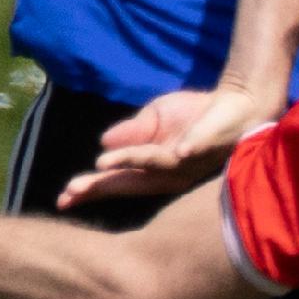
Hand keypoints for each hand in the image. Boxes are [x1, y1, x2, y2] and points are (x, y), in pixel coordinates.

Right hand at [59, 83, 273, 209]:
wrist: (233, 102)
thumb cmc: (194, 115)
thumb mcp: (154, 119)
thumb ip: (131, 133)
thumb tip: (103, 144)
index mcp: (154, 168)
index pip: (118, 181)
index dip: (93, 187)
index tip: (66, 196)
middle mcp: (169, 172)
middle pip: (130, 183)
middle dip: (102, 187)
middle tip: (72, 194)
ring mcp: (187, 161)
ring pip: (154, 164)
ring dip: (128, 162)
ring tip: (100, 165)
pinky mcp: (205, 146)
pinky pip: (192, 147)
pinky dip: (186, 150)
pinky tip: (177, 151)